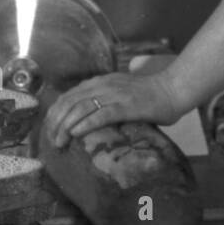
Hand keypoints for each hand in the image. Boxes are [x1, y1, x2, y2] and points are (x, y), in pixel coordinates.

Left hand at [44, 71, 183, 147]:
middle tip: (53, 141)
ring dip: (66, 127)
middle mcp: (103, 85)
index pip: (68, 96)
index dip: (55, 114)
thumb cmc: (149, 96)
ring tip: (60, 142)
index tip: (50, 130)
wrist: (173, 90)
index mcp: (100, 82)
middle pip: (70, 102)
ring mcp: (115, 94)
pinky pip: (100, 115)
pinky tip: (75, 134)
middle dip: (56, 123)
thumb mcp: (120, 94)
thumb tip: (86, 120)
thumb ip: (104, 102)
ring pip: (80, 109)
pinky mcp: (126, 106)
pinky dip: (85, 125)